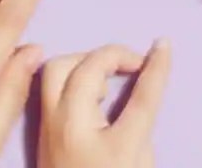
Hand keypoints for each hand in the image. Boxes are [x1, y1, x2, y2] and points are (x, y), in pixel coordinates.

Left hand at [38, 42, 171, 167]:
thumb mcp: (141, 160)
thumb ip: (139, 122)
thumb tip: (138, 79)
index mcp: (112, 150)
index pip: (140, 97)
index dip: (156, 68)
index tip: (164, 45)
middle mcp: (73, 135)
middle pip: (86, 71)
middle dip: (112, 56)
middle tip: (133, 65)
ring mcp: (49, 134)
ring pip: (55, 71)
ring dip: (83, 61)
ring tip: (106, 75)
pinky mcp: (38, 135)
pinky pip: (46, 88)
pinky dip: (67, 73)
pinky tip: (84, 82)